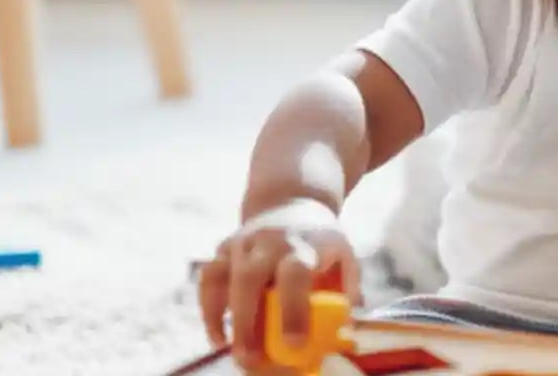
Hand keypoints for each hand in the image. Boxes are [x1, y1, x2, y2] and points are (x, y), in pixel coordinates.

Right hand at [198, 198, 361, 369]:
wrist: (291, 199)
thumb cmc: (320, 240)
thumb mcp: (344, 254)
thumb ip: (349, 289)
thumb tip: (346, 326)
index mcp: (302, 244)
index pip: (295, 274)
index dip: (294, 309)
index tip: (295, 343)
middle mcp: (267, 241)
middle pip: (249, 278)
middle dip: (247, 322)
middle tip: (250, 360)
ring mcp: (241, 242)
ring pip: (221, 277)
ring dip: (219, 315)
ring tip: (228, 349)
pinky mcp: (223, 249)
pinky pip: (208, 280)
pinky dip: (209, 310)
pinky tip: (219, 336)